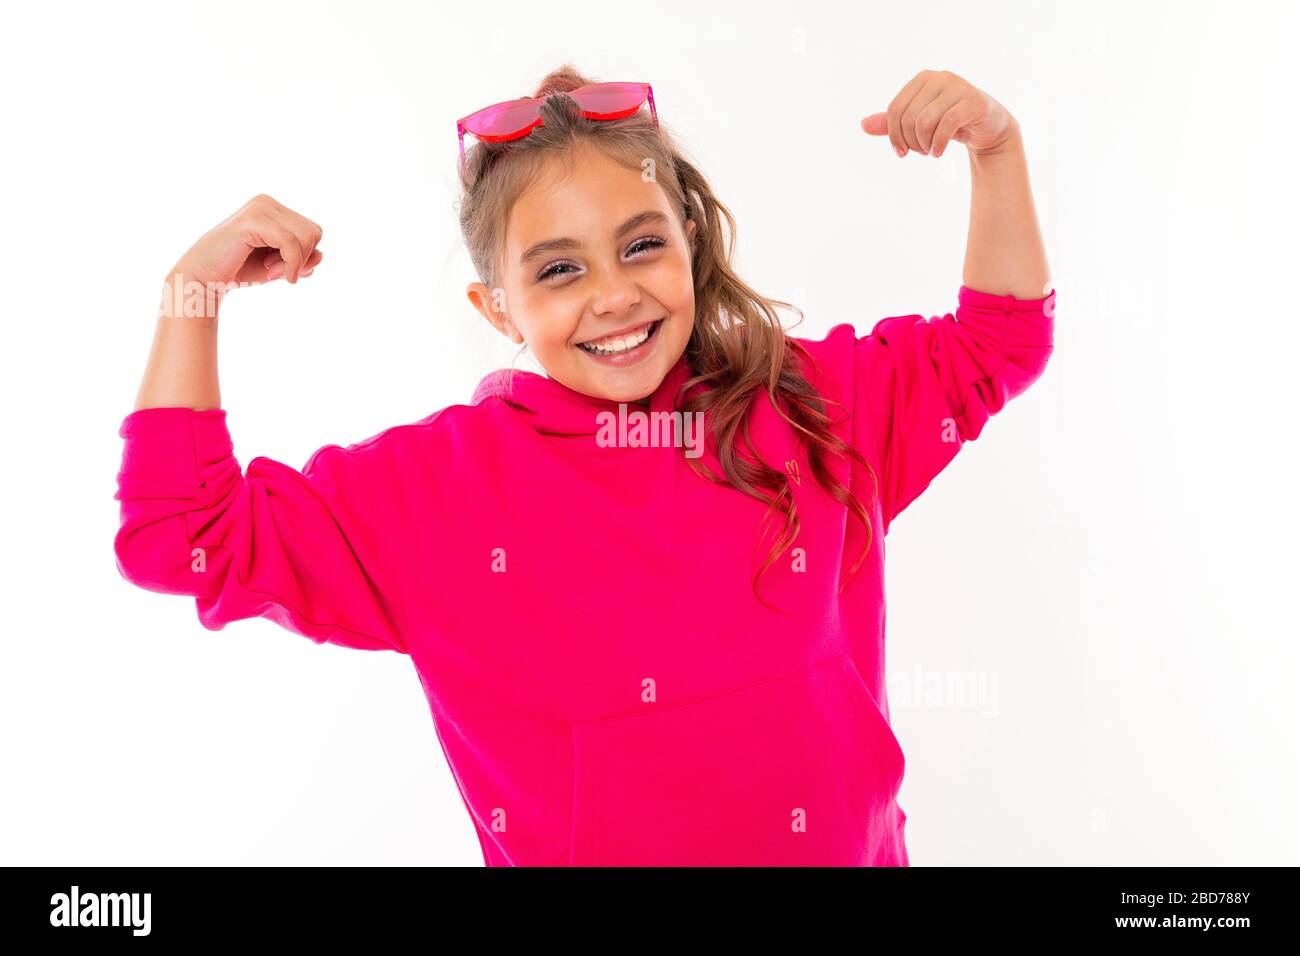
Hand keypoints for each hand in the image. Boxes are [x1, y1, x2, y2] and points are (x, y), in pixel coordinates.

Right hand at [171, 194, 323, 288]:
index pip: (313, 231)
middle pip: (314, 232)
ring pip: (306, 237)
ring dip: (293, 263)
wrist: (205, 278)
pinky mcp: (252, 220)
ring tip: (268, 269)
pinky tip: (271, 273)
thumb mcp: (279, 266)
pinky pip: (291, 242)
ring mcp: (259, 208)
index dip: (304, 256)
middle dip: (300, 259)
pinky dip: (290, 264)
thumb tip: (321, 255)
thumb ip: (301, 260)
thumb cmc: (240, 271)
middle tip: (274, 270)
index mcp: (274, 209)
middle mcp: (267, 202)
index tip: (280, 268)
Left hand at [861, 70, 1017, 157]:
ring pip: (925, 122)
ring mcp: (958, 86)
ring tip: (930, 152)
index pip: (895, 109)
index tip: (901, 153)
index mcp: (922, 79)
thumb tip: (862, 125)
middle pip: (909, 118)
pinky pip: (946, 125)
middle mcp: (939, 77)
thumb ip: (891, 123)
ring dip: (924, 146)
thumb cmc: (949, 123)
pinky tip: (938, 153)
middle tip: (920, 153)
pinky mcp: (973, 101)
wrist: (987, 127)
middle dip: (911, 142)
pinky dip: (938, 144)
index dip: (893, 136)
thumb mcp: (918, 123)